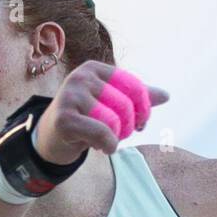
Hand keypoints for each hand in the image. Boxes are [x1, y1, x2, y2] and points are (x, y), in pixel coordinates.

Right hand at [33, 62, 168, 164]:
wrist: (50, 138)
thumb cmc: (84, 118)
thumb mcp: (109, 104)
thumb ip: (135, 98)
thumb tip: (166, 96)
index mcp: (94, 69)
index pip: (134, 86)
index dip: (144, 109)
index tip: (141, 123)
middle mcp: (81, 78)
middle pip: (126, 106)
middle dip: (130, 126)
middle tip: (121, 135)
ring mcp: (70, 97)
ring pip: (115, 121)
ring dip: (117, 138)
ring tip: (107, 140)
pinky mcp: (65, 119)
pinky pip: (103, 134)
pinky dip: (109, 145)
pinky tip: (102, 148)